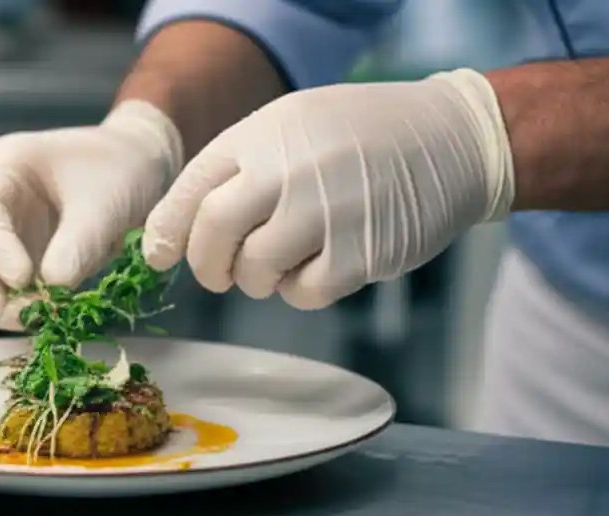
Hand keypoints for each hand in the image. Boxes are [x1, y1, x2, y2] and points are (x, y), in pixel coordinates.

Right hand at [0, 101, 182, 329]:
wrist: (138, 169)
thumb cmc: (120, 169)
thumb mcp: (107, 202)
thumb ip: (80, 241)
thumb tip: (54, 284)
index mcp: (5, 165)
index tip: (22, 279)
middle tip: (5, 312)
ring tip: (33, 318)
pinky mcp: (13, 259)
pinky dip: (11, 309)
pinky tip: (40, 317)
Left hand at [142, 69, 514, 308]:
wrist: (448, 138)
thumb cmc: (357, 136)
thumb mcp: (289, 127)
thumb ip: (234, 171)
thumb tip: (171, 236)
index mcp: (261, 136)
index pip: (190, 191)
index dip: (168, 232)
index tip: (161, 255)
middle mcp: (287, 172)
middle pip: (214, 236)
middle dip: (209, 266)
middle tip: (222, 273)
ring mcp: (324, 213)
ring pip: (255, 273)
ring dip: (260, 280)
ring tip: (285, 259)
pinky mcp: (360, 253)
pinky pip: (304, 294)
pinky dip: (303, 291)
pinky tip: (323, 265)